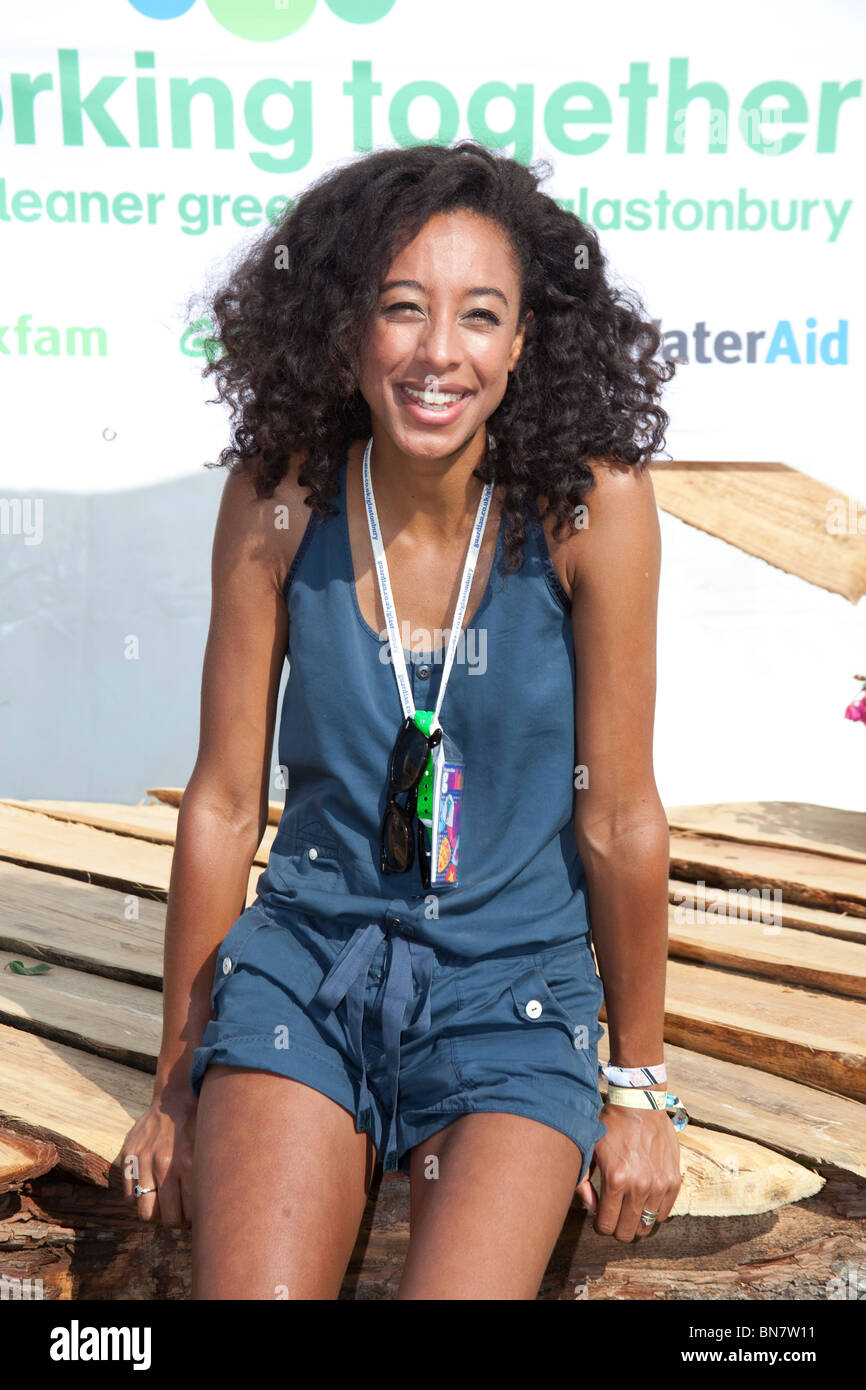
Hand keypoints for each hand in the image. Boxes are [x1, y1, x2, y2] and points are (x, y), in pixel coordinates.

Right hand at [120, 1088, 197, 1227]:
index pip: (190, 1214)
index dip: (193, 1220)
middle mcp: (164, 1164)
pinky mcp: (129, 1157)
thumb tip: (214, 1209)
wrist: (175, 1099)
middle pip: (168, 1219)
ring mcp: (144, 1161)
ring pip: (146, 1213)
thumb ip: (206, 1177)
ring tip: (164, 1206)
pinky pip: (130, 1197)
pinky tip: (151, 1190)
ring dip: (156, 1215)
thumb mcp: (208, 1149)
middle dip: (176, 1221)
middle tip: (180, 1214)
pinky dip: (139, 1199)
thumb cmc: (197, 1127)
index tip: (196, 1216)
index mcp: (188, 1163)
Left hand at [575, 1102, 681, 1240]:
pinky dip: (652, 1212)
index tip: (600, 1218)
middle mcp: (639, 1186)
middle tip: (614, 1216)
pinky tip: (643, 1201)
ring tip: (628, 1208)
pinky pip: (663, 1213)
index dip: (601, 1226)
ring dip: (635, 1221)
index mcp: (615, 1179)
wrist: (639, 1104)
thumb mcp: (589, 1149)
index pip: (607, 1225)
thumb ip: (584, 1183)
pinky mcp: (673, 1180)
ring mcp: (659, 1184)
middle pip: (627, 1232)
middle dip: (617, 1228)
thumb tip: (592, 1209)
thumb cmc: (610, 1125)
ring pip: (646, 1225)